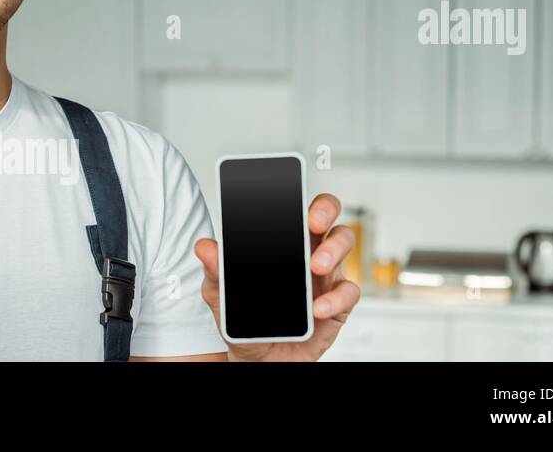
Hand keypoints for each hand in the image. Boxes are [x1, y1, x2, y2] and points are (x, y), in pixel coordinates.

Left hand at [195, 193, 360, 361]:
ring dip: (333, 251)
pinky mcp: (337, 304)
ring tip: (316, 267)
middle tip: (313, 223)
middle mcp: (307, 254)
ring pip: (344, 245)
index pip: (296, 210)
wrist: (258, 359)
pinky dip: (335, 298)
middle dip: (325, 211)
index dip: (296, 197)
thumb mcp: (221, 296)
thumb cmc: (245, 322)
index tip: (292, 194)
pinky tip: (317, 308)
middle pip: (328, 218)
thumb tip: (204, 247)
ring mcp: (325, 277)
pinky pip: (348, 292)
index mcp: (282, 246)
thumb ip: (215, 271)